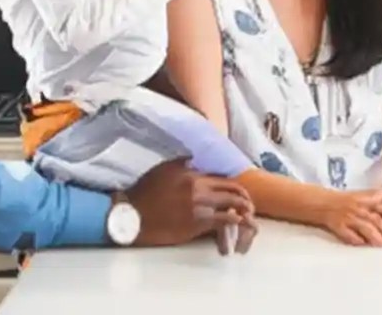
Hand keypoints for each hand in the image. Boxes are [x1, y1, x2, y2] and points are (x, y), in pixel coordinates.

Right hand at [127, 159, 256, 253]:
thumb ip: (180, 162)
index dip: (233, 185)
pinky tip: (237, 224)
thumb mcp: (162, 170)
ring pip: (231, 206)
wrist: (133, 216)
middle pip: (231, 191)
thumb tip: (192, 157)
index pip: (222, 178)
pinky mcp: (197, 224)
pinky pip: (223, 222)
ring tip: (247, 215)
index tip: (238, 191)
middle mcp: (199, 189)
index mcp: (192, 175)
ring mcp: (199, 207)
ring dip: (243, 210)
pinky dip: (233, 222)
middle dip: (243, 197)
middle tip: (248, 203)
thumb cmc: (145, 193)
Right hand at [319, 190, 381, 245]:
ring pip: (365, 227)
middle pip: (379, 220)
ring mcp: (348, 217)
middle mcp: (360, 208)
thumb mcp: (366, 196)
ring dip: (376, 237)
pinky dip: (355, 240)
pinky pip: (348, 234)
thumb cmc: (348, 202)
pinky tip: (362, 245)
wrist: (322, 203)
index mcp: (370, 200)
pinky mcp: (337, 225)